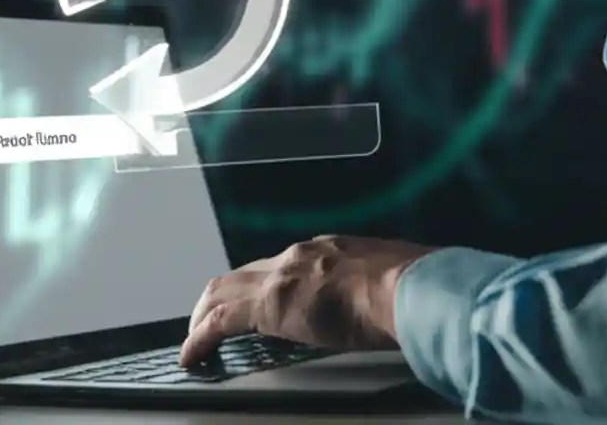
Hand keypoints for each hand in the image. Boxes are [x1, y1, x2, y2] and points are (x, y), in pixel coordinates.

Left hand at [179, 235, 437, 366]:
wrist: (407, 288)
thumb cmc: (413, 287)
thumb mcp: (392, 277)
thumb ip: (378, 287)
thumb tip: (389, 304)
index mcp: (329, 248)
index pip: (282, 266)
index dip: (264, 287)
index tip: (260, 306)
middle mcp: (298, 255)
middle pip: (243, 273)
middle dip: (222, 298)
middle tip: (210, 324)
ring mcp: (281, 276)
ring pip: (222, 291)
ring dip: (204, 317)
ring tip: (196, 343)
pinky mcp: (267, 305)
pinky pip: (218, 322)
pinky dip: (199, 340)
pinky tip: (193, 357)